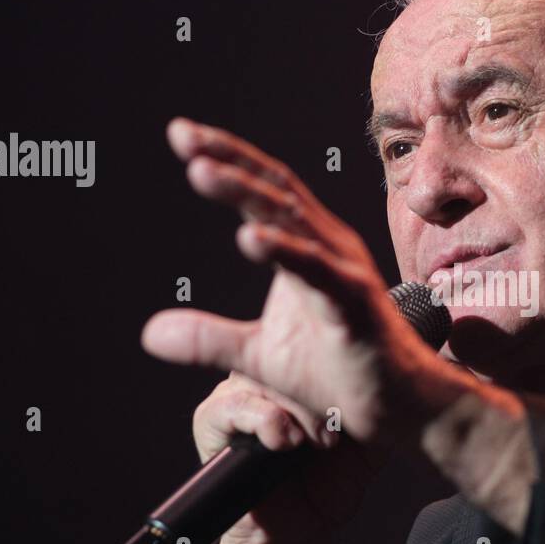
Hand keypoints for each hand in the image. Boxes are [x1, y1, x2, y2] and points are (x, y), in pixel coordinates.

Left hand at [141, 117, 454, 448]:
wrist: (396, 408)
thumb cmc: (338, 373)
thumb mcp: (257, 357)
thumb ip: (206, 339)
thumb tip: (148, 333)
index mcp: (308, 247)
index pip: (265, 190)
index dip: (226, 159)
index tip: (181, 134)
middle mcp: (329, 246)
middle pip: (275, 189)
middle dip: (228, 160)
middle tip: (183, 136)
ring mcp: (344, 271)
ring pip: (292, 219)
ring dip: (245, 193)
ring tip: (201, 171)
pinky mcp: (354, 303)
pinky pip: (316, 270)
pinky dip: (284, 250)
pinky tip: (249, 237)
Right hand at [193, 371, 379, 543]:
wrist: (299, 531)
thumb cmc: (330, 483)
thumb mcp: (366, 439)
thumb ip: (374, 405)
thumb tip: (397, 378)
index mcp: (303, 373)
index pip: (313, 343)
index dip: (334, 361)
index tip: (356, 387)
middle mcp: (268, 376)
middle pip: (286, 355)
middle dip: (317, 391)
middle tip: (335, 430)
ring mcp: (238, 393)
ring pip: (261, 377)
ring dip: (295, 411)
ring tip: (315, 441)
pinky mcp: (212, 418)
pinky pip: (231, 406)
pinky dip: (264, 422)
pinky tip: (284, 441)